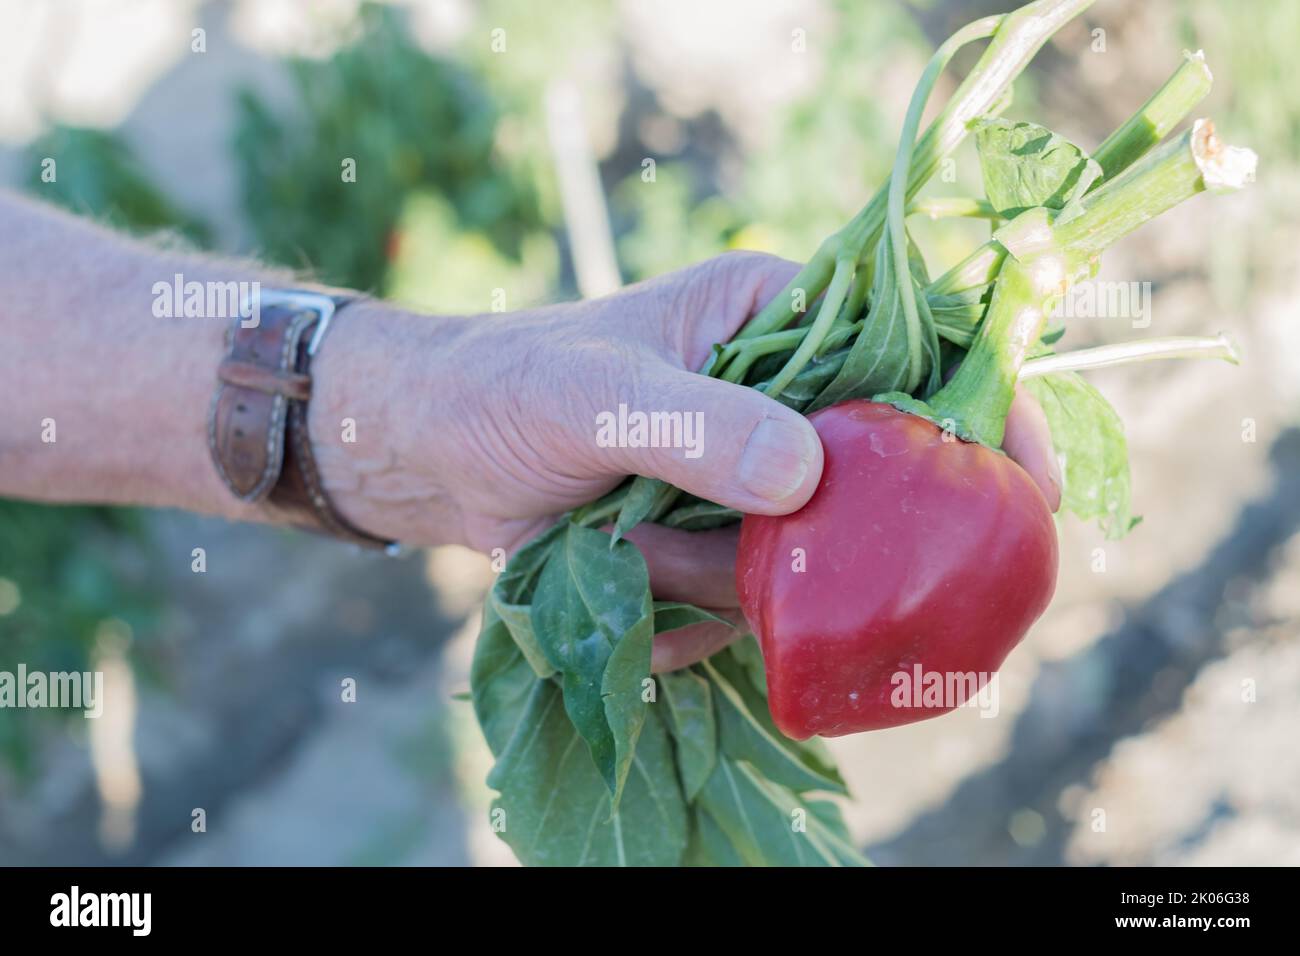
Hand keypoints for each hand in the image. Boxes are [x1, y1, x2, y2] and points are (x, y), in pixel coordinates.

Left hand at [310, 252, 1060, 669]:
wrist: (435, 455)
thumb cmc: (506, 391)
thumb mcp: (592, 398)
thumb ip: (692, 426)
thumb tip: (803, 479)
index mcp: (776, 318)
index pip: (918, 353)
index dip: (987, 414)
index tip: (1027, 491)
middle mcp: (784, 398)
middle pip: (881, 479)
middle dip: (829, 539)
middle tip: (767, 568)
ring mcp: (758, 479)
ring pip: (811, 560)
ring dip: (720, 579)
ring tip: (626, 538)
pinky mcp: (725, 545)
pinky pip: (754, 604)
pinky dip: (693, 613)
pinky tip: (626, 579)